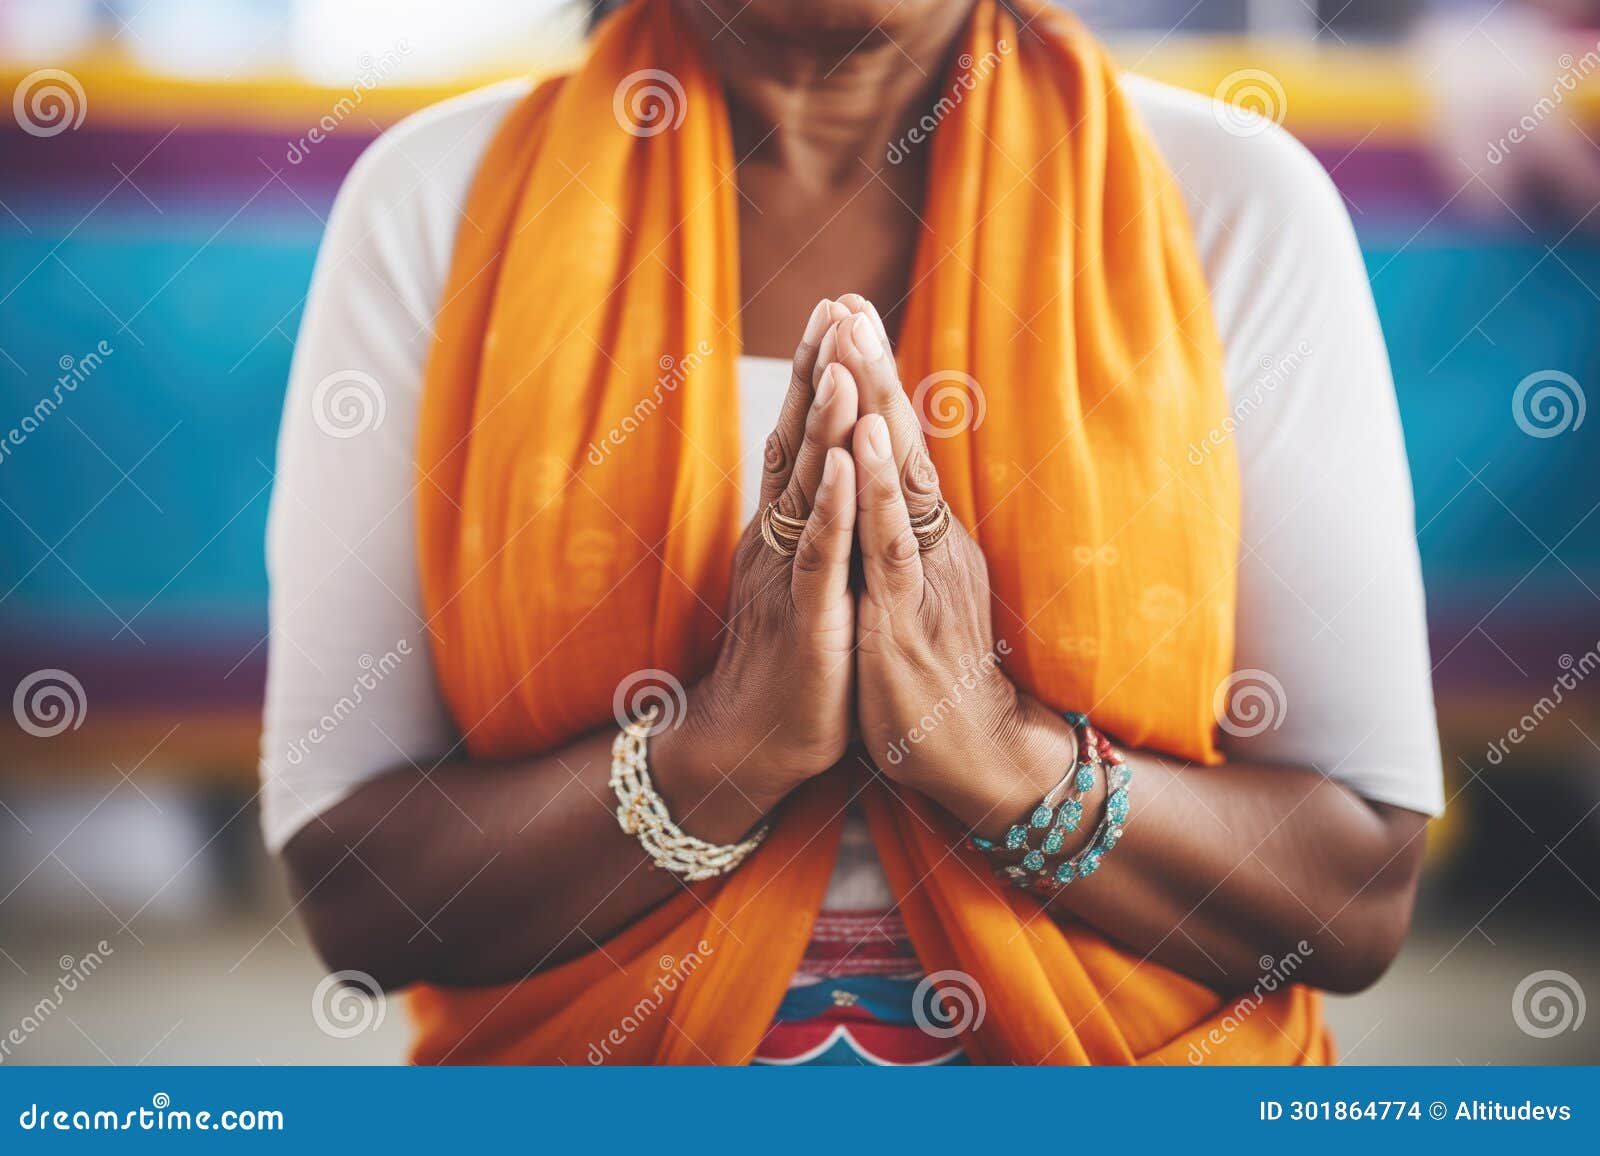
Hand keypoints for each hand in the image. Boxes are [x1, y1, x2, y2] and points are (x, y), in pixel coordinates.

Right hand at [652, 299, 858, 840]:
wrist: (749, 743)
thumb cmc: (789, 662)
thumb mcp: (806, 582)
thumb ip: (817, 528)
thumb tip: (834, 474)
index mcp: (786, 528)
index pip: (802, 436)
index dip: (818, 375)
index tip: (836, 312)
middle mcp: (781, 539)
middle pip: (800, 441)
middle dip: (820, 372)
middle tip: (835, 305)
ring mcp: (791, 575)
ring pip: (810, 487)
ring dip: (825, 423)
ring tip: (841, 361)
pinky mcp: (808, 618)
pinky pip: (821, 555)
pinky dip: (836, 508)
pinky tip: (847, 465)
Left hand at [829, 304, 1077, 838]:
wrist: (977, 753)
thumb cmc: (936, 674)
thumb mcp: (912, 596)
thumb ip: (897, 545)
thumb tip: (877, 493)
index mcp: (925, 536)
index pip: (896, 445)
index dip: (874, 384)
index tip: (850, 318)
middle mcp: (930, 542)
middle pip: (900, 441)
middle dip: (873, 369)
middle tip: (849, 300)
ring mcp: (920, 575)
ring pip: (897, 478)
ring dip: (873, 406)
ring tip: (854, 342)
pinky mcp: (905, 618)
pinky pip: (889, 546)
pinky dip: (875, 491)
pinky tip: (861, 444)